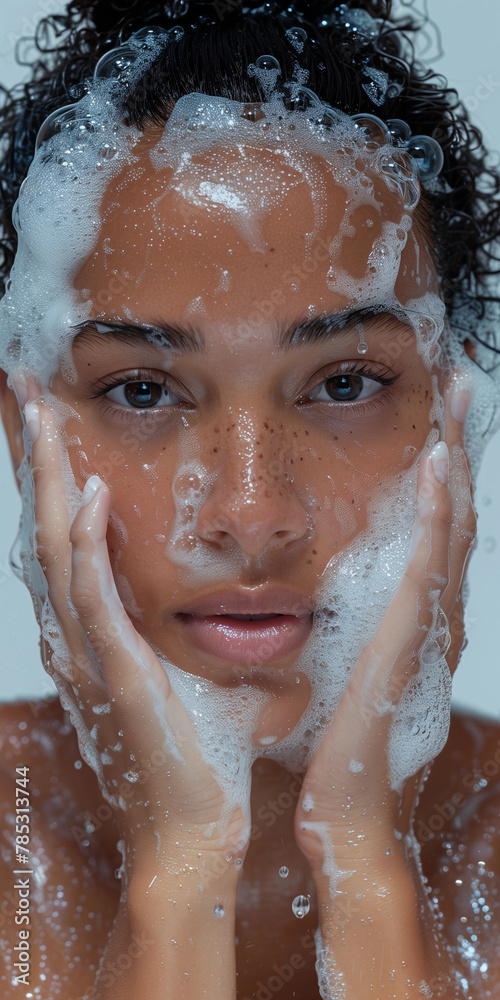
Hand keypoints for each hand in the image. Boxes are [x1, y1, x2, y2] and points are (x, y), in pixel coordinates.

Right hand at [22, 394, 249, 873]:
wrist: (191, 831)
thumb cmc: (192, 758)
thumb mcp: (191, 673)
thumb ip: (192, 627)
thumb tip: (228, 592)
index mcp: (93, 632)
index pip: (64, 536)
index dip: (51, 475)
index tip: (47, 416)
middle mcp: (79, 637)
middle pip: (46, 527)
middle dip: (37, 456)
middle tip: (26, 388)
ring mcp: (93, 656)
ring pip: (58, 550)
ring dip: (52, 480)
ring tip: (45, 415)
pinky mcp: (121, 676)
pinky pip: (96, 602)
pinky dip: (88, 547)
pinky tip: (92, 496)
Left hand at [294, 379, 474, 876]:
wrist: (346, 809)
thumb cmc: (339, 746)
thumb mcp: (342, 669)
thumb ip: (347, 629)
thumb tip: (324, 597)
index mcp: (417, 617)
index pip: (435, 527)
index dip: (441, 468)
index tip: (434, 413)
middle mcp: (435, 614)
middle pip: (455, 511)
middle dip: (460, 441)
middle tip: (461, 379)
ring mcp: (428, 626)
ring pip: (452, 525)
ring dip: (456, 456)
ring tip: (458, 395)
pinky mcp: (409, 642)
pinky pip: (428, 566)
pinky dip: (436, 513)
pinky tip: (437, 465)